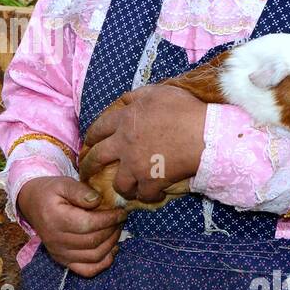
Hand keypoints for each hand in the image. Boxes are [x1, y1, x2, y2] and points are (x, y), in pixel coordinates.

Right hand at [16, 176, 125, 277]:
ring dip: (111, 244)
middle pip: (93, 241)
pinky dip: (104, 263)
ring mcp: (60, 254)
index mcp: (55, 219)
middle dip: (112, 230)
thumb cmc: (50, 192)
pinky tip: (112, 249)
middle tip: (121, 219)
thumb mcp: (63, 183)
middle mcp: (56, 240)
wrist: (33, 205)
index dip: (109, 219)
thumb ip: (81, 191)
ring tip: (117, 229)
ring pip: (94, 256)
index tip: (121, 212)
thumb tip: (98, 200)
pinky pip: (88, 270)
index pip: (88, 224)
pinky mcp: (63, 261)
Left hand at [80, 85, 207, 205]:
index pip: (98, 128)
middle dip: (88, 165)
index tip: (88, 142)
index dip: (91, 136)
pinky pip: (143, 195)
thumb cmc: (183, 109)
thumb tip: (125, 101)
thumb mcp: (157, 92)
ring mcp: (136, 165)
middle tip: (86, 171)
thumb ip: (137, 96)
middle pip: (97, 157)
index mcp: (124, 120)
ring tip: (126, 189)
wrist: (204, 134)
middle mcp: (124, 144)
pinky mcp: (151, 182)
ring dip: (121, 187)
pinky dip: (147, 197)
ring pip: (118, 183)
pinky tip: (152, 195)